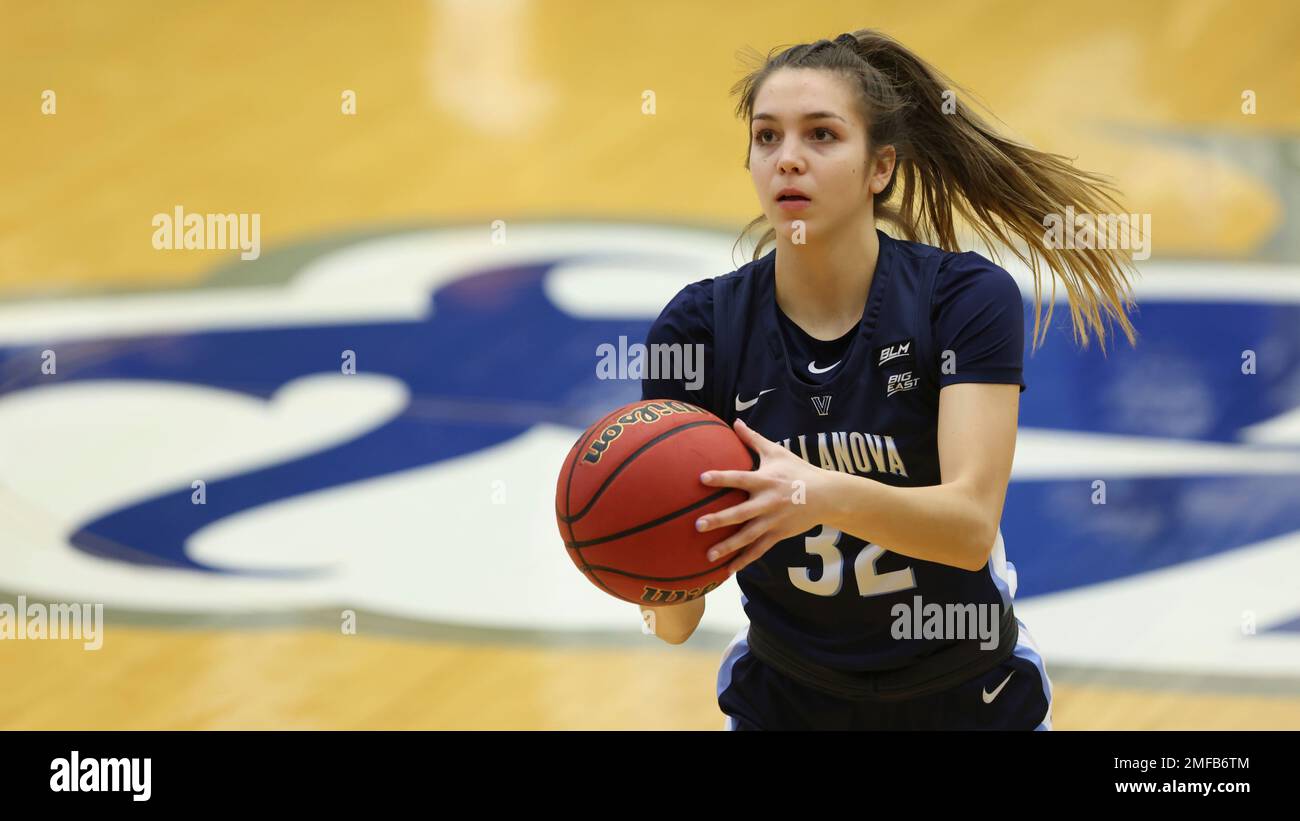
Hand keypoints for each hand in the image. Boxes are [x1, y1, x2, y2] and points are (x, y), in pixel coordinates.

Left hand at [697, 418, 831, 574]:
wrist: (827, 495)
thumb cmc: (797, 470)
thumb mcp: (777, 452)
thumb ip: (753, 439)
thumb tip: (735, 421)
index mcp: (765, 480)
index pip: (739, 478)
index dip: (721, 478)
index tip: (702, 478)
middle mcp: (768, 502)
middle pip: (740, 512)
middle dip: (719, 520)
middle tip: (698, 525)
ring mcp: (773, 521)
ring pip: (748, 536)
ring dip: (728, 546)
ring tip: (708, 556)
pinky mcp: (778, 534)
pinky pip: (759, 550)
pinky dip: (744, 560)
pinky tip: (728, 570)